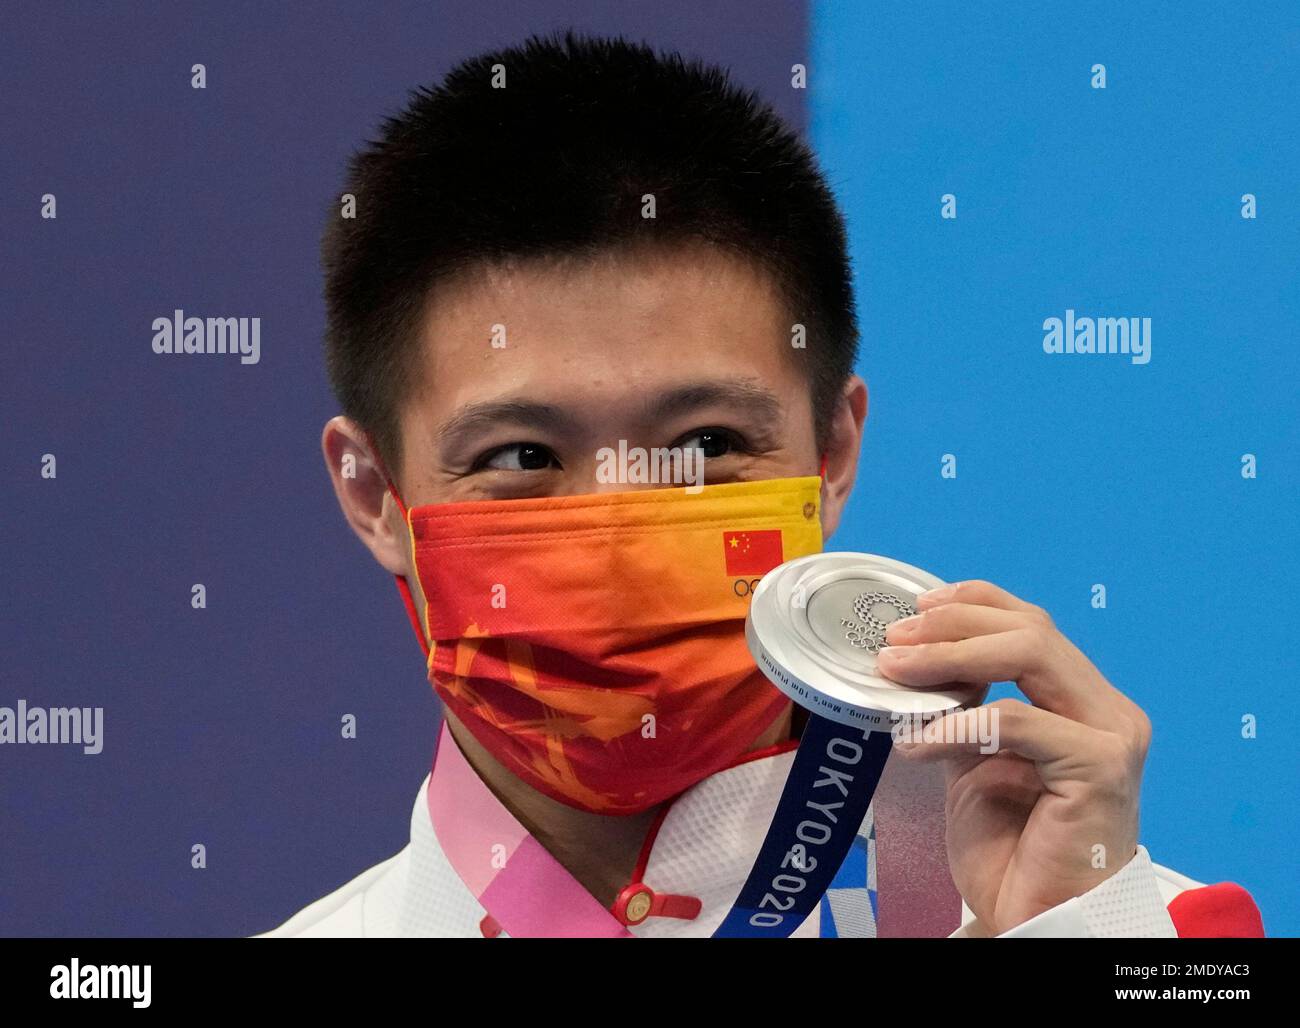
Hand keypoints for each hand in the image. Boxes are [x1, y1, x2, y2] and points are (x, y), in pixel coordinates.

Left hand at [876, 580, 1151, 934]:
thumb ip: (964, 707)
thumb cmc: (1012, 849)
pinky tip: (917, 743)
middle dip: (953, 625)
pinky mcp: (1099, 766)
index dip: (973, 604)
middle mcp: (1107, 709)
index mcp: (1083, 701)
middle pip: (1031, 628)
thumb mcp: (975, 760)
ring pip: (1030, 654)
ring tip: (896, 672)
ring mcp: (1111, 735)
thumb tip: (917, 659)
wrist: (1038, 918)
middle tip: (895, 641)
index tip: (916, 609)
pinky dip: (957, 725)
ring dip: (950, 657)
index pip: (1032, 624)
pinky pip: (1014, 722)